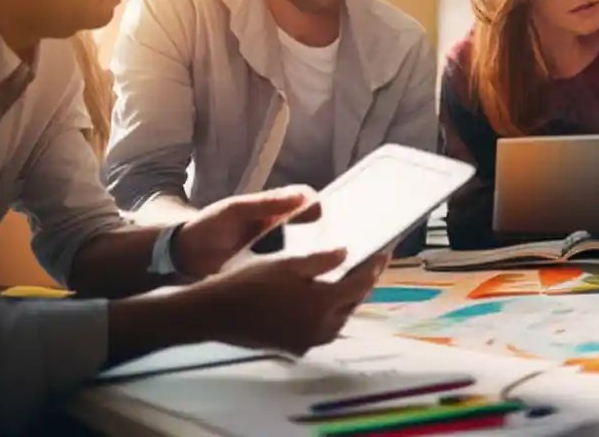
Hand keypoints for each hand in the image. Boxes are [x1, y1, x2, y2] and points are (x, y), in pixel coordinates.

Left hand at [174, 186, 320, 277]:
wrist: (185, 257)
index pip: (305, 199)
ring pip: (306, 245)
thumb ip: (266, 204)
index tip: (321, 220)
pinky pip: (293, 266)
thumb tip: (303, 197)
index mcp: (272, 206)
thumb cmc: (209, 227)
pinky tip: (310, 278)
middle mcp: (278, 224)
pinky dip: (303, 268)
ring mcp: (275, 247)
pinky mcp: (270, 269)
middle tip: (334, 245)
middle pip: (311, 223)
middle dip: (325, 230)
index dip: (317, 205)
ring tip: (328, 264)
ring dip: (317, 251)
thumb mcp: (236, 211)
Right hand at [192, 248, 390, 354]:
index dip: (374, 266)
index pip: (360, 284)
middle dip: (363, 283)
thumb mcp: (288, 264)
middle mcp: (321, 328)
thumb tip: (347, 253)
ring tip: (349, 277)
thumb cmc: (249, 283)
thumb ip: (322, 260)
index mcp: (322, 305)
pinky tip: (323, 297)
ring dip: (346, 299)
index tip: (384, 252)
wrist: (214, 314)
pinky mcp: (295, 346)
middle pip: (352, 303)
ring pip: (339, 318)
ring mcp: (308, 341)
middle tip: (369, 263)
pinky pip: (323, 328)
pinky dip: (329, 312)